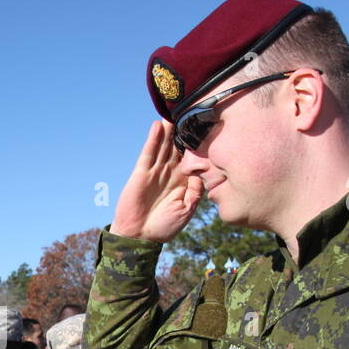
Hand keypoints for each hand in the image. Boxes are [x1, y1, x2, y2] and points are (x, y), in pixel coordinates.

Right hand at [111, 120, 204, 242]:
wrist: (140, 237)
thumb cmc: (165, 226)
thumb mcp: (187, 209)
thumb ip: (195, 191)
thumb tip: (202, 172)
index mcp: (184, 181)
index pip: (193, 157)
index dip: (199, 144)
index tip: (208, 127)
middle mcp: (170, 173)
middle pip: (178, 147)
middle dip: (183, 131)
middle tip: (190, 111)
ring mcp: (155, 171)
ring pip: (164, 146)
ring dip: (168, 130)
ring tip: (174, 112)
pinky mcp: (141, 172)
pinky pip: (149, 153)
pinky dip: (153, 139)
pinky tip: (158, 126)